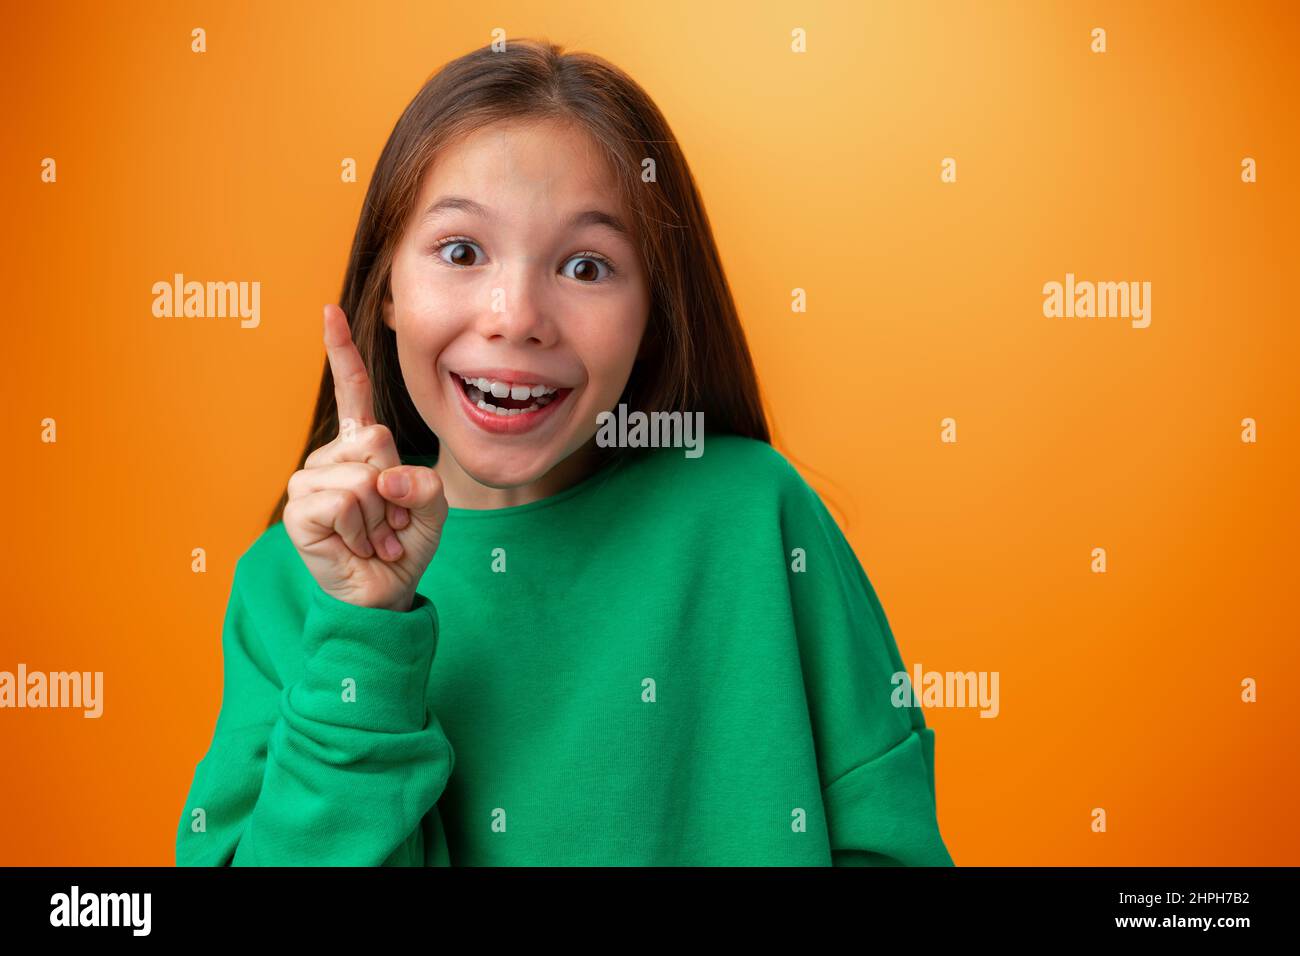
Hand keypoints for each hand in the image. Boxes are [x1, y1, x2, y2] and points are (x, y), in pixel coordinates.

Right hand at [283, 304, 447, 611]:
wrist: (386, 592)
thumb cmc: (404, 545)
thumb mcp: (433, 508)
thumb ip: (422, 484)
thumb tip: (380, 479)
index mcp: (361, 448)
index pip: (351, 393)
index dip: (342, 352)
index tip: (330, 310)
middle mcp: (331, 458)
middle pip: (375, 439)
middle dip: (397, 487)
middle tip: (390, 520)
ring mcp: (311, 482)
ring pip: (363, 476)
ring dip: (381, 516)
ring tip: (373, 536)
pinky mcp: (299, 510)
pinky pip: (344, 501)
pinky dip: (362, 529)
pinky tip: (356, 545)